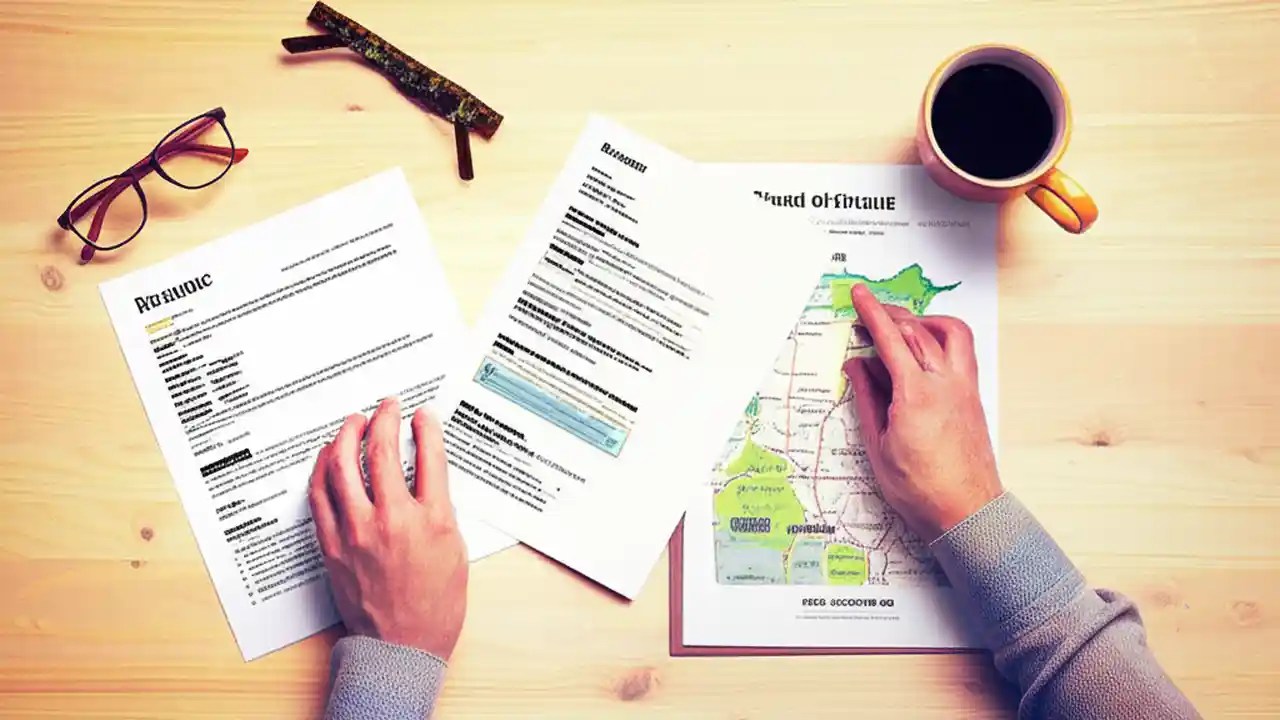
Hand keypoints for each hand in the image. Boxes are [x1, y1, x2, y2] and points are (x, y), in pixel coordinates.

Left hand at [308, 397, 468, 659]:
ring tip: (354, 422)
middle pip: (383, 451)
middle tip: (388, 407)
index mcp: (432, 520)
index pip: (430, 455)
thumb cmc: (433, 606)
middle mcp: (393, 520)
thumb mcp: (456, 549)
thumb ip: (441, 508)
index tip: (423, 415)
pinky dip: (324, 468)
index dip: (426, 426)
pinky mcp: (332, 544)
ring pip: (343, 466)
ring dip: (348, 435)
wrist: (401, 646)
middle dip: (385, 418)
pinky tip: (330, 456)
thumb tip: (427, 475)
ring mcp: (357, 531)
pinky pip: (320, 494)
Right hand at [842, 284, 1001, 541]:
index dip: (872, 312)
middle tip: (869, 315)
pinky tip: (925, 353)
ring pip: (949, 332)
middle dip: (890, 316)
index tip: (860, 294)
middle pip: (917, 330)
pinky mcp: (973, 396)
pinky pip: (961, 352)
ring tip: (902, 329)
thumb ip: (867, 398)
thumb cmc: (920, 489)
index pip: (890, 339)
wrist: (966, 512)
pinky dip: (942, 340)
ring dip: (923, 322)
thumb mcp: (877, 446)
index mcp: (915, 395)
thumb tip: (856, 365)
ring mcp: (964, 388)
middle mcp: (945, 383)